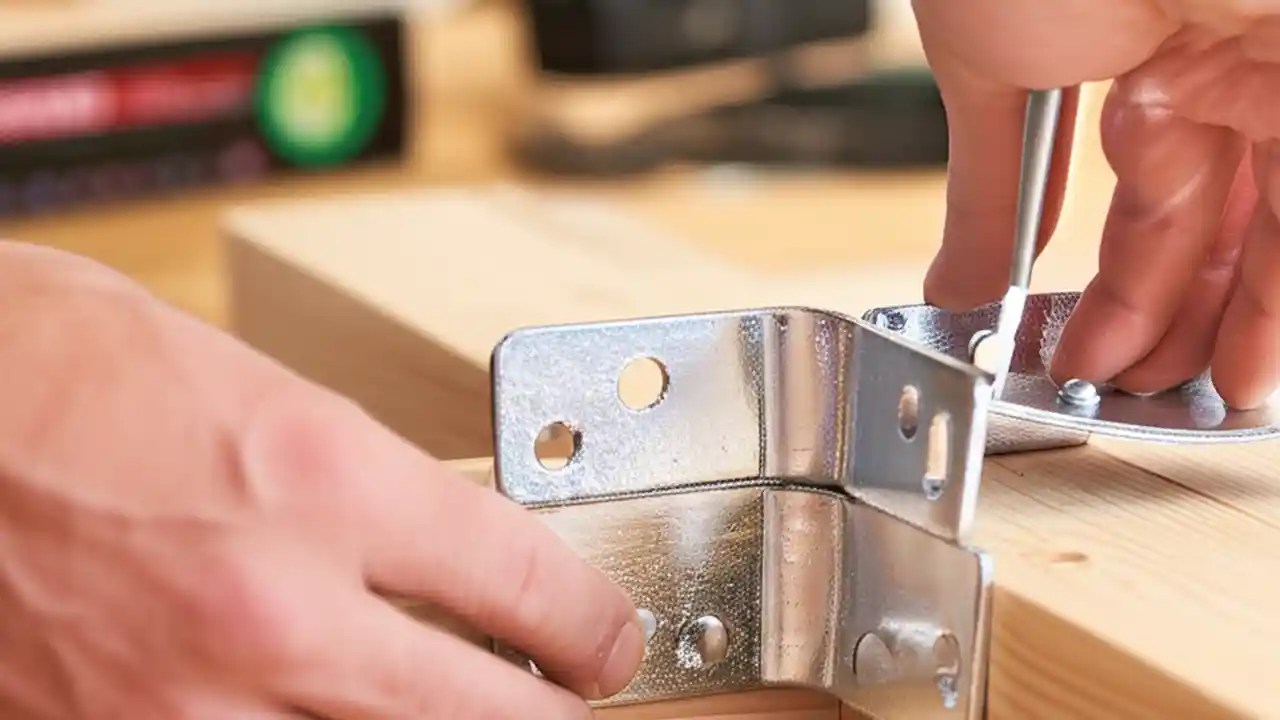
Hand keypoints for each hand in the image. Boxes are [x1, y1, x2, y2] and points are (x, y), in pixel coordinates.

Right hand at [0, 242, 643, 718]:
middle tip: (575, 701)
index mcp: (319, 479)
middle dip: (549, 713)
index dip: (589, 618)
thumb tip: (427, 535)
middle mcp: (272, 605)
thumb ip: (346, 475)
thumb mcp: (242, 383)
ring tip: (460, 709)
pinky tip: (314, 715)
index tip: (607, 635)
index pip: (520, 576)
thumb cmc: (51, 362)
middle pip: (478, 710)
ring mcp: (185, 701)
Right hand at [911, 1, 1279, 407]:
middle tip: (1138, 395)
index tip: (1083, 357)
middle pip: (1223, 223)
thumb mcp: (986, 78)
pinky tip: (1254, 359)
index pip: (1153, 201)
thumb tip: (950, 285)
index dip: (1120, 290)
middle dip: (1179, 322)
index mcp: (1146, 60)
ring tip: (1203, 397)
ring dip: (1242, 318)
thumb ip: (984, 194)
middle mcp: (1229, 66)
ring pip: (1278, 219)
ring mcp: (1273, 62)